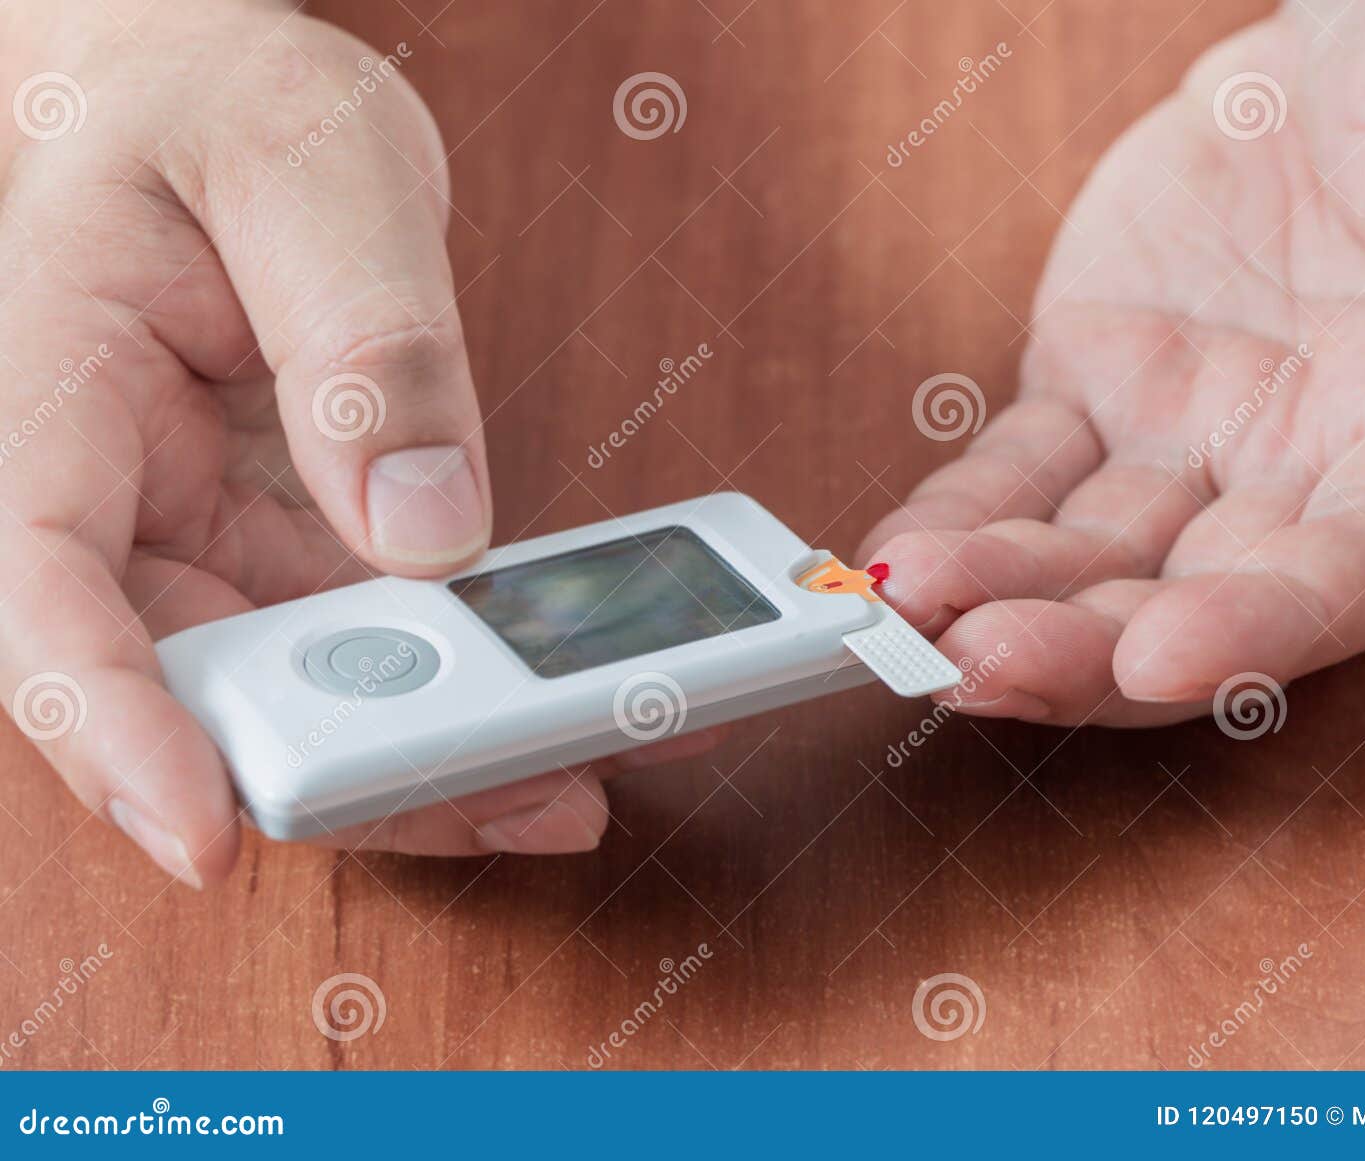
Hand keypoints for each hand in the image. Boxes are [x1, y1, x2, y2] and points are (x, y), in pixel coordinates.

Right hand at [0, 1, 648, 885]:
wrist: (220, 104)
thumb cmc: (224, 105)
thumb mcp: (311, 166)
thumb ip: (368, 341)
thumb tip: (426, 534)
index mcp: (54, 395)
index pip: (44, 592)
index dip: (111, 732)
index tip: (208, 832)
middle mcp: (120, 498)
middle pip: (204, 691)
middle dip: (362, 770)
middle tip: (531, 792)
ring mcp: (211, 538)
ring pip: (304, 694)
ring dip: (443, 746)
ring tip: (595, 750)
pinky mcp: (294, 548)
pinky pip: (376, 642)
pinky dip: (472, 679)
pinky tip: (581, 685)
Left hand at [861, 0, 1364, 725]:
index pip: (1356, 570)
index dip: (1261, 626)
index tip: (1160, 658)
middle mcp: (1312, 470)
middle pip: (1197, 599)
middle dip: (1084, 650)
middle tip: (973, 666)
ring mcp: (1196, 437)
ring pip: (1092, 555)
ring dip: (999, 596)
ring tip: (905, 615)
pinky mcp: (1104, 385)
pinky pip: (1022, 470)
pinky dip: (961, 515)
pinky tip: (898, 559)